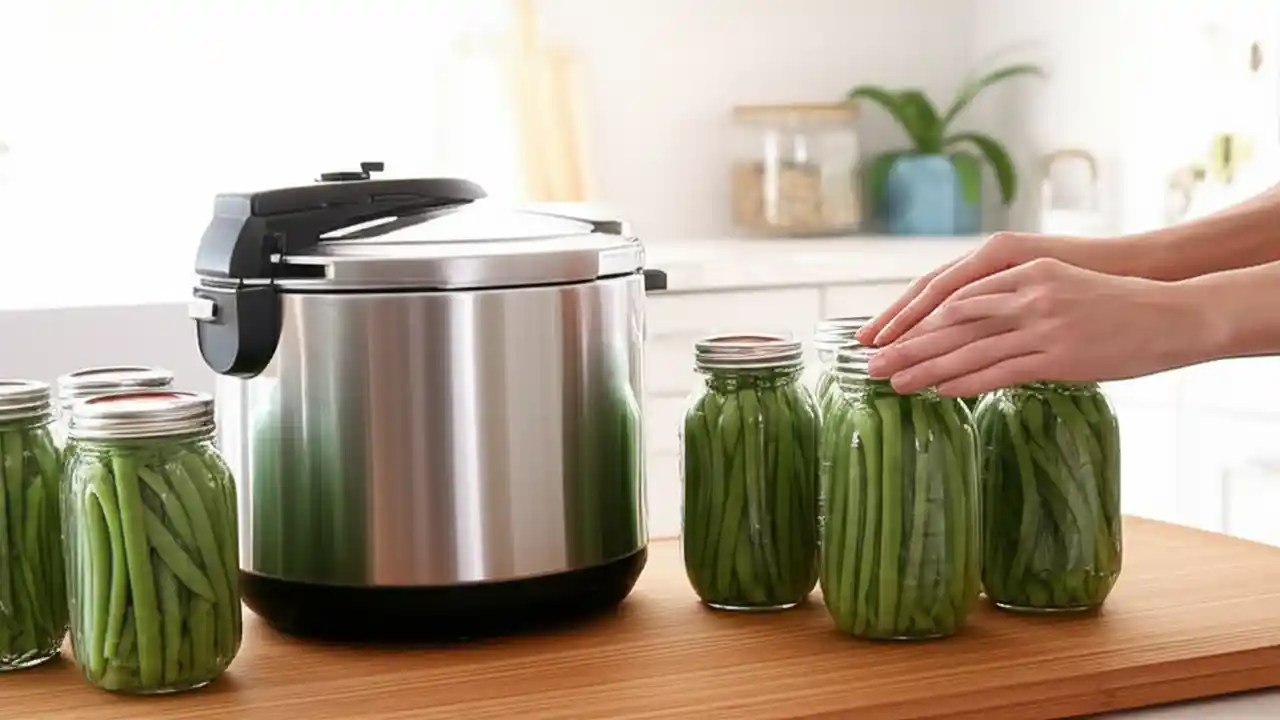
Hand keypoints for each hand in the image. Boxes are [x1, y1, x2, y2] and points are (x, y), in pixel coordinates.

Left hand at [864, 257, 1199, 396]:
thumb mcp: (1056, 284)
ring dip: (927, 369)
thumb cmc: (1111, 302)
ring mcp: (1042, 324)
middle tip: (870, 364)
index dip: (912, 318)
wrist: (1170, 313)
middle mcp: (1026, 293)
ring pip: (969, 349)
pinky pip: (1001, 371)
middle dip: (907, 345)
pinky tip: (939, 391)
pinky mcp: (1059, 356)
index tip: (882, 336)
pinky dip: (966, 382)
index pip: (951, 296)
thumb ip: (1012, 297)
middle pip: (950, 323)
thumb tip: (969, 318)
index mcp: (1021, 269)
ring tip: (893, 383)